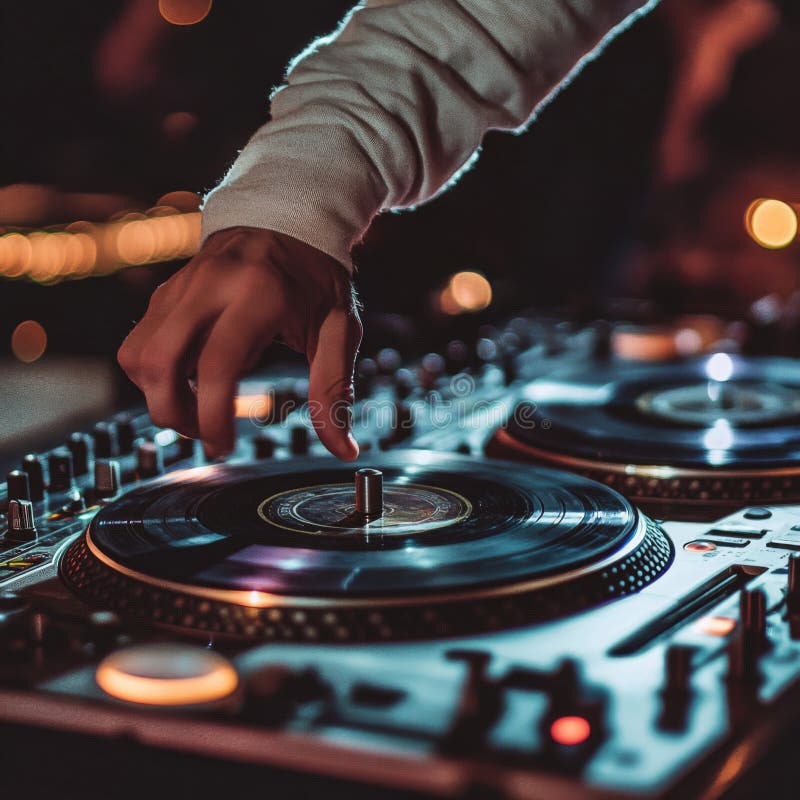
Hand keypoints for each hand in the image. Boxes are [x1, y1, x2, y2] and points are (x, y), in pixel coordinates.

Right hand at [118, 227, 361, 460]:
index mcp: (259, 295)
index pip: (218, 365)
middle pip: (158, 361)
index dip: (212, 416)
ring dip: (157, 394)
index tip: (224, 446)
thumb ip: (335, 390)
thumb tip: (344, 448)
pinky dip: (156, 372)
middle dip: (170, 412)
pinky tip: (190, 379)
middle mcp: (211, 287)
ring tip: (196, 407)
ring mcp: (182, 286)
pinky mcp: (167, 291)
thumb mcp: (338, 329)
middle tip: (203, 432)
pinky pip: (140, 341)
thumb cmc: (317, 276)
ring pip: (138, 353)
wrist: (288, 218)